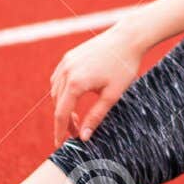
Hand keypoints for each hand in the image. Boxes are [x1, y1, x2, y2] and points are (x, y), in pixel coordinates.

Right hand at [50, 25, 144, 143]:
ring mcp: (66, 62)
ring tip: (77, 116)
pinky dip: (62, 91)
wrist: (127, 38)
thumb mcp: (112, 96)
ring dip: (62, 106)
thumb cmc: (123, 67)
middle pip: (58, 104)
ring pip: (56, 91)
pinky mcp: (69, 57)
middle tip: (77, 132)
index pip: (61, 114)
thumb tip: (84, 137)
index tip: (60, 145)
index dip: (60, 131)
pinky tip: (73, 97)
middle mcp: (66, 72)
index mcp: (75, 83)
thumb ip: (96, 117)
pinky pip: (58, 78)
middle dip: (64, 120)